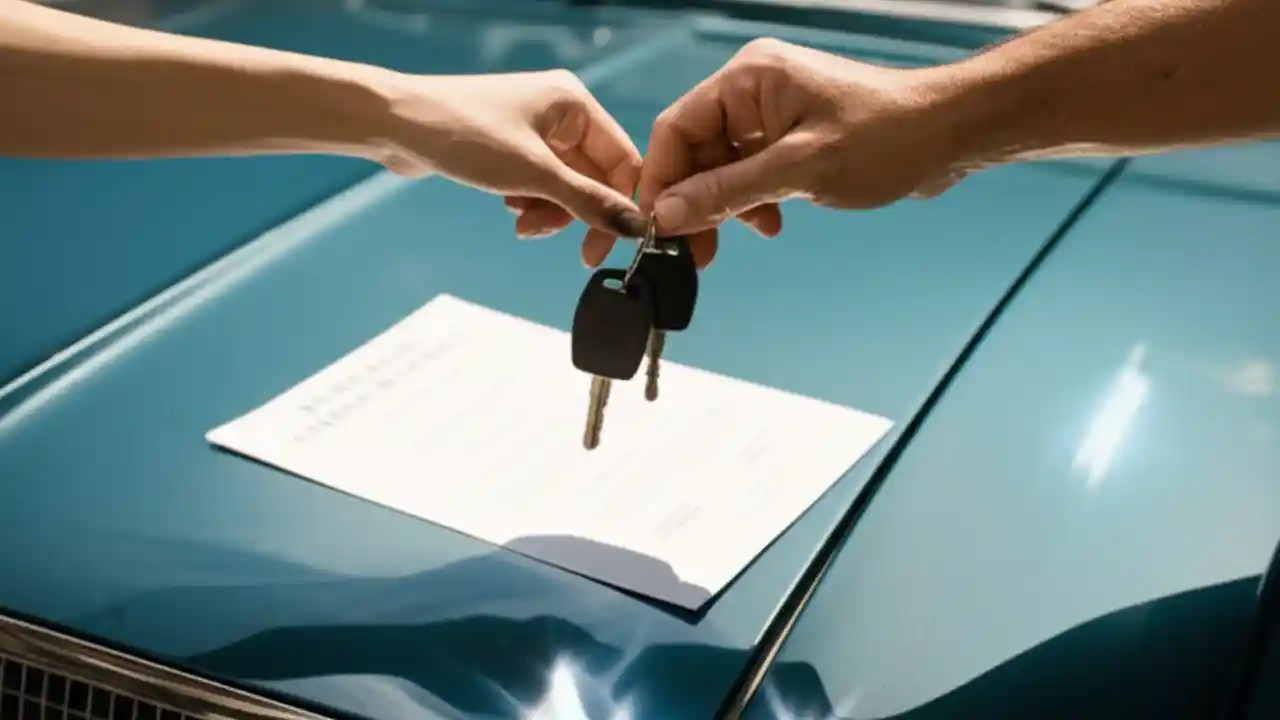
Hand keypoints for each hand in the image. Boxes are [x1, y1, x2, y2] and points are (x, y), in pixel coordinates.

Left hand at [378, 70, 646, 259]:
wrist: (395, 125)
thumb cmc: (463, 133)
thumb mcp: (533, 173)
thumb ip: (587, 202)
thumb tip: (634, 227)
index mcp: (574, 103)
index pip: (622, 161)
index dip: (619, 206)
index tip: (606, 245)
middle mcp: (560, 112)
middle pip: (593, 178)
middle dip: (572, 212)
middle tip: (558, 242)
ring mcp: (535, 129)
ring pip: (565, 186)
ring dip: (548, 211)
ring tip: (520, 221)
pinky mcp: (512, 147)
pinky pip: (540, 184)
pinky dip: (530, 202)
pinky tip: (508, 205)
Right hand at [626, 38, 961, 267]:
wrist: (948, 136)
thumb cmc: (888, 135)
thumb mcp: (798, 170)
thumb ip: (727, 191)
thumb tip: (668, 214)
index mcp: (748, 78)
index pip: (676, 128)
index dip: (661, 181)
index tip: (654, 227)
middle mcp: (753, 90)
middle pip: (694, 150)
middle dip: (690, 202)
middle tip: (688, 251)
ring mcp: (772, 113)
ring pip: (720, 166)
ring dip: (721, 207)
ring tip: (723, 246)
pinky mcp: (790, 136)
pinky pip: (749, 172)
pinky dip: (749, 201)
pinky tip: (767, 223)